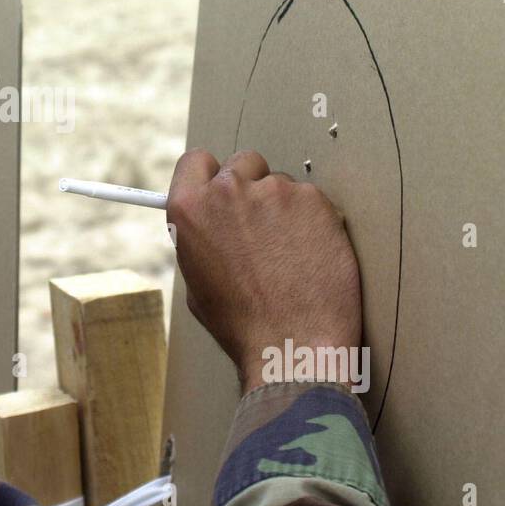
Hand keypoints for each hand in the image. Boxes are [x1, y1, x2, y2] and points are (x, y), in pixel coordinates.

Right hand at [166, 149, 362, 395]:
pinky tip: (311, 255)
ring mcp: (274, 191)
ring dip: (285, 208)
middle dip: (251, 187)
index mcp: (190, 209)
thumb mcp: (197, 281)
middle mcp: (228, 191)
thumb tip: (212, 223)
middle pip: (242, 163)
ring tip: (290, 255)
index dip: (210, 176)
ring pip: (281, 184)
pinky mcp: (314, 200)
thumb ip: (201, 238)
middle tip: (261, 226)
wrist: (293, 343)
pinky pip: (312, 200)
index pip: (195, 162)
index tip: (221, 189)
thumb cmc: (243, 324)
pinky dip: (313, 221)